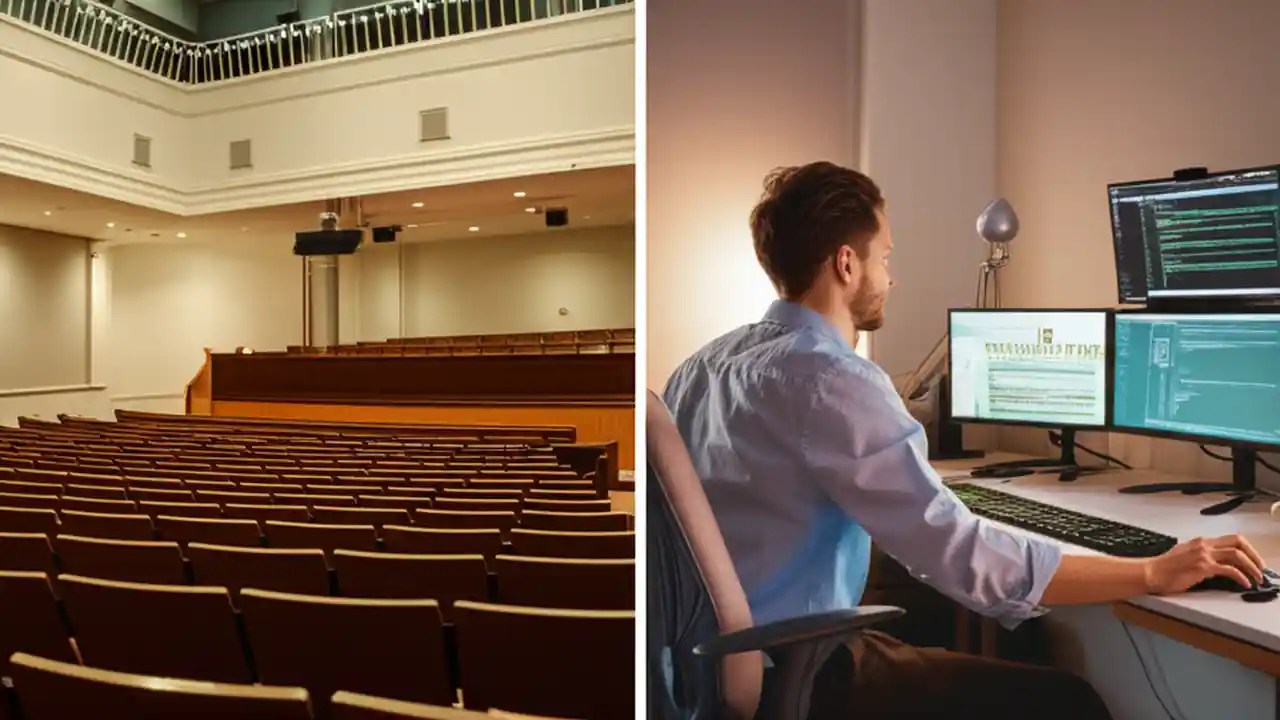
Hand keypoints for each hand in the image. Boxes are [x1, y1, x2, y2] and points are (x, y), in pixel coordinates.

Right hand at [1144, 534, 1265, 593]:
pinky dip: (1241, 577)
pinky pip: (1230, 570)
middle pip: (1238, 543)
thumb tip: (1214, 564)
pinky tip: (1245, 584)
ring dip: (1252, 567)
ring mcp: (1204, 555)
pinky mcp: (1203, 567)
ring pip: (1237, 555)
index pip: (1231, 539)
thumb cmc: (1163, 568)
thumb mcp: (1184, 556)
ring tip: (1258, 578)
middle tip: (1261, 568)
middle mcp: (1204, 545)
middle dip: (1254, 555)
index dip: (1247, 549)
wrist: (1151, 573)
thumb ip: (1199, 556)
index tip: (1254, 560)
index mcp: (1201, 542)